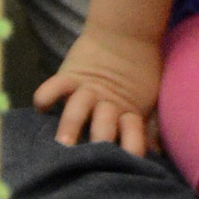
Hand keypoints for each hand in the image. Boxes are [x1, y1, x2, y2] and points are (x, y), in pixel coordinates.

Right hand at [34, 24, 162, 158]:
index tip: (130, 164)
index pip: (132, 132)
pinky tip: (41, 108)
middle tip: (94, 158)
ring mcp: (88, 89)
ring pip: (79, 107)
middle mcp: (108, 103)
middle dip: (100, 140)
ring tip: (63, 141)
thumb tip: (158, 152)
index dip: (132, 146)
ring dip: (71, 124)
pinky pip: (55, 85)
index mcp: (130, 111)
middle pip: (104, 124)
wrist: (127, 33)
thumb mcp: (149, 100)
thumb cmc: (139, 74)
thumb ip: (150, 126)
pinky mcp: (72, 74)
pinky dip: (46, 95)